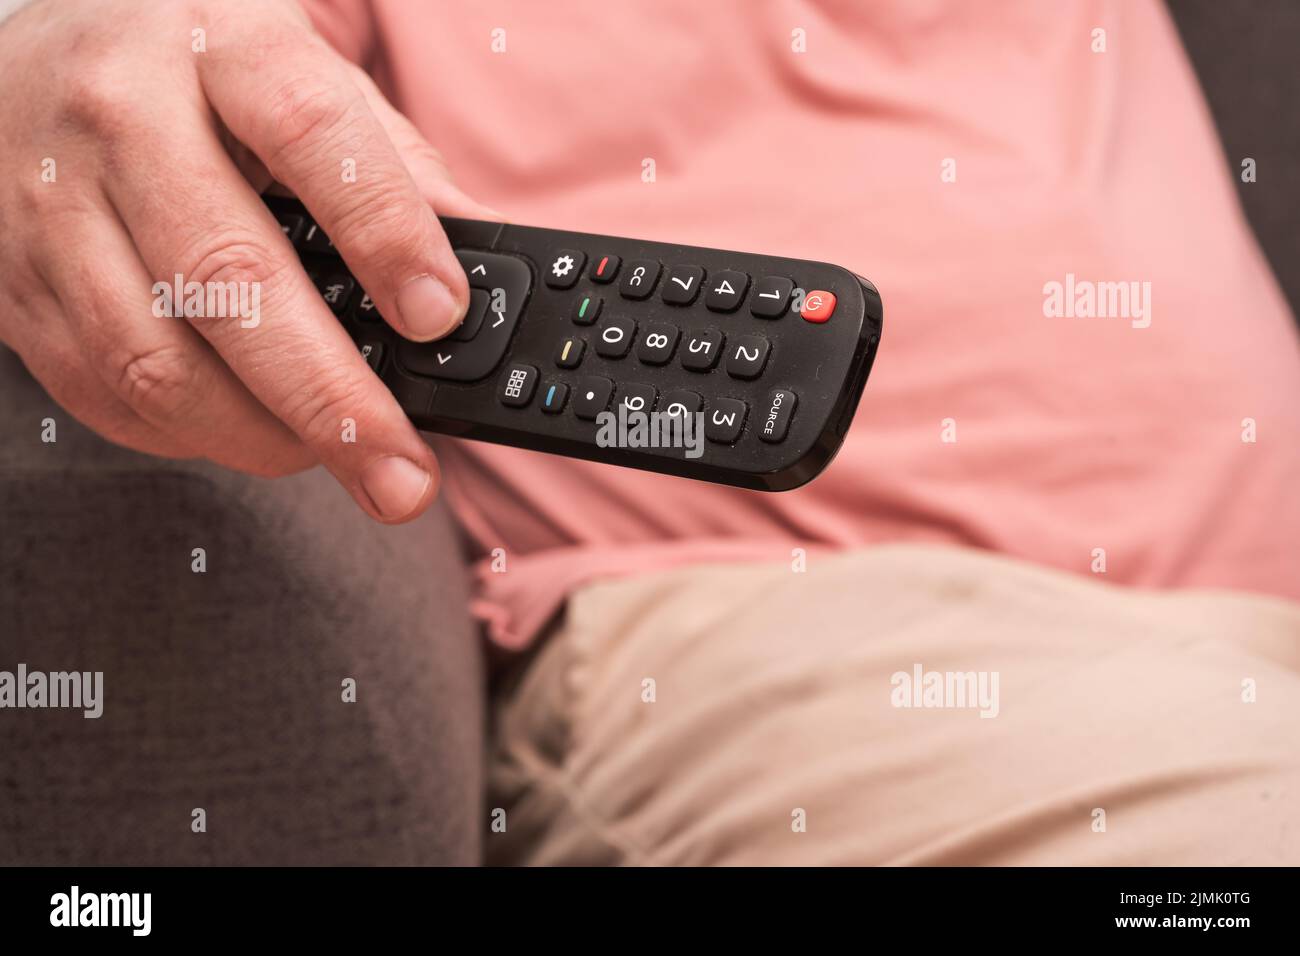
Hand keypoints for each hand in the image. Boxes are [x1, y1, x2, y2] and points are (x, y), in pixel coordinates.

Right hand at [0, 0, 498, 521]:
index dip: (383, 232)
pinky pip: (107, 395)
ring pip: (159, 362)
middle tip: (403, 473)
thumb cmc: (189, 76)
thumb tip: (477, 256)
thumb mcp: (296, 72)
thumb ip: (389, 161)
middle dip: (331, 400)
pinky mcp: (18, 290)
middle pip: (229, 279)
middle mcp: (124, 120)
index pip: (310, 133)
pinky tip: (251, 432)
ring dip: (264, 438)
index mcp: (221, 49)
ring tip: (341, 461)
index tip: (439, 316)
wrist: (18, 62)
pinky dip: (193, 437)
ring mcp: (54, 210)